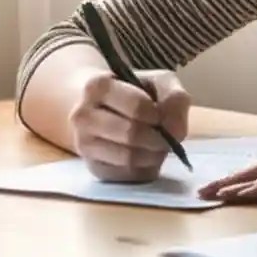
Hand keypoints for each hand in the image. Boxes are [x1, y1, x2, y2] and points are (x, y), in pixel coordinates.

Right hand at [68, 68, 190, 182]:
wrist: (101, 107)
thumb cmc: (134, 92)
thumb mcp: (157, 81)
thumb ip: (174, 96)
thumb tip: (174, 130)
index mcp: (97, 86)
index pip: (137, 107)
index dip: (159, 115)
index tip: (163, 116)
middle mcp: (82, 115)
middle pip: (131, 134)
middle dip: (159, 138)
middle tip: (168, 137)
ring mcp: (84, 144)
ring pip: (128, 158)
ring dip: (154, 155)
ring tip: (159, 146)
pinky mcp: (92, 167)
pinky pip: (126, 175)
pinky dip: (145, 169)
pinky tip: (148, 157)